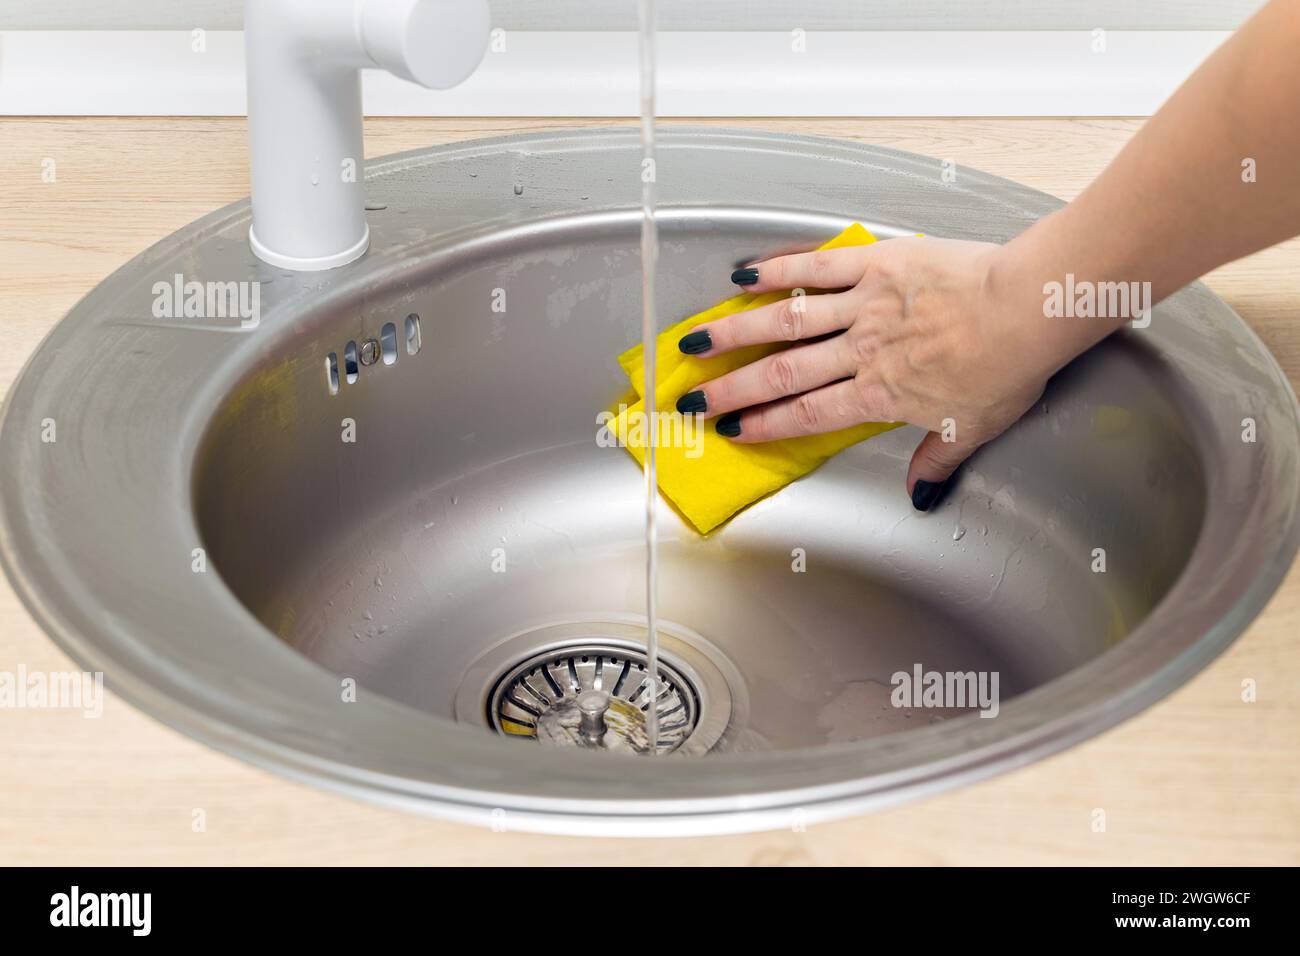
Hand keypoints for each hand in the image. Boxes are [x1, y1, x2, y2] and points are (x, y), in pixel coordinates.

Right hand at [674, 237, 1057, 510]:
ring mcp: (864, 305)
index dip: (766, 424)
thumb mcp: (974, 427)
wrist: (1029, 307)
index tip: (732, 431)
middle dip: (731, 389)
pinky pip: (817, 267)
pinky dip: (778, 269)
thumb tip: (920, 496)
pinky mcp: (876, 264)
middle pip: (782, 373)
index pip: (808, 414)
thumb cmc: (1008, 365)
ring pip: (786, 322)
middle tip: (691, 398)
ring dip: (736, 332)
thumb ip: (936, 461)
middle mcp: (861, 352)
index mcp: (880, 394)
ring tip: (697, 341)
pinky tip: (744, 274)